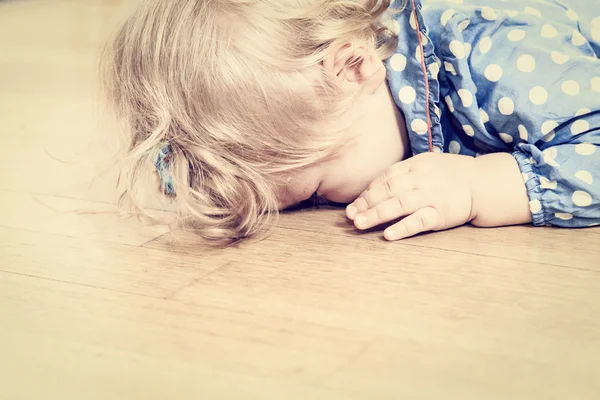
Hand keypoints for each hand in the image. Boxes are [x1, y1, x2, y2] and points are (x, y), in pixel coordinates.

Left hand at [346, 152, 476, 239]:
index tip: (353, 205)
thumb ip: (402, 174)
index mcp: (414, 165)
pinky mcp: (441, 214)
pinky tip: (388, 235)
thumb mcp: (425, 165)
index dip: (367, 192)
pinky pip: (419, 221)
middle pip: (387, 190)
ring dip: (376, 214)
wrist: (483, 183)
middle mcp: (420, 179)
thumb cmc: (448, 176)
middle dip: (366, 203)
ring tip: (359, 224)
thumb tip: (372, 189)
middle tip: (349, 216)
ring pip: (398, 205)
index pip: (384, 178)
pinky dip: (402, 227)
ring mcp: (431, 196)